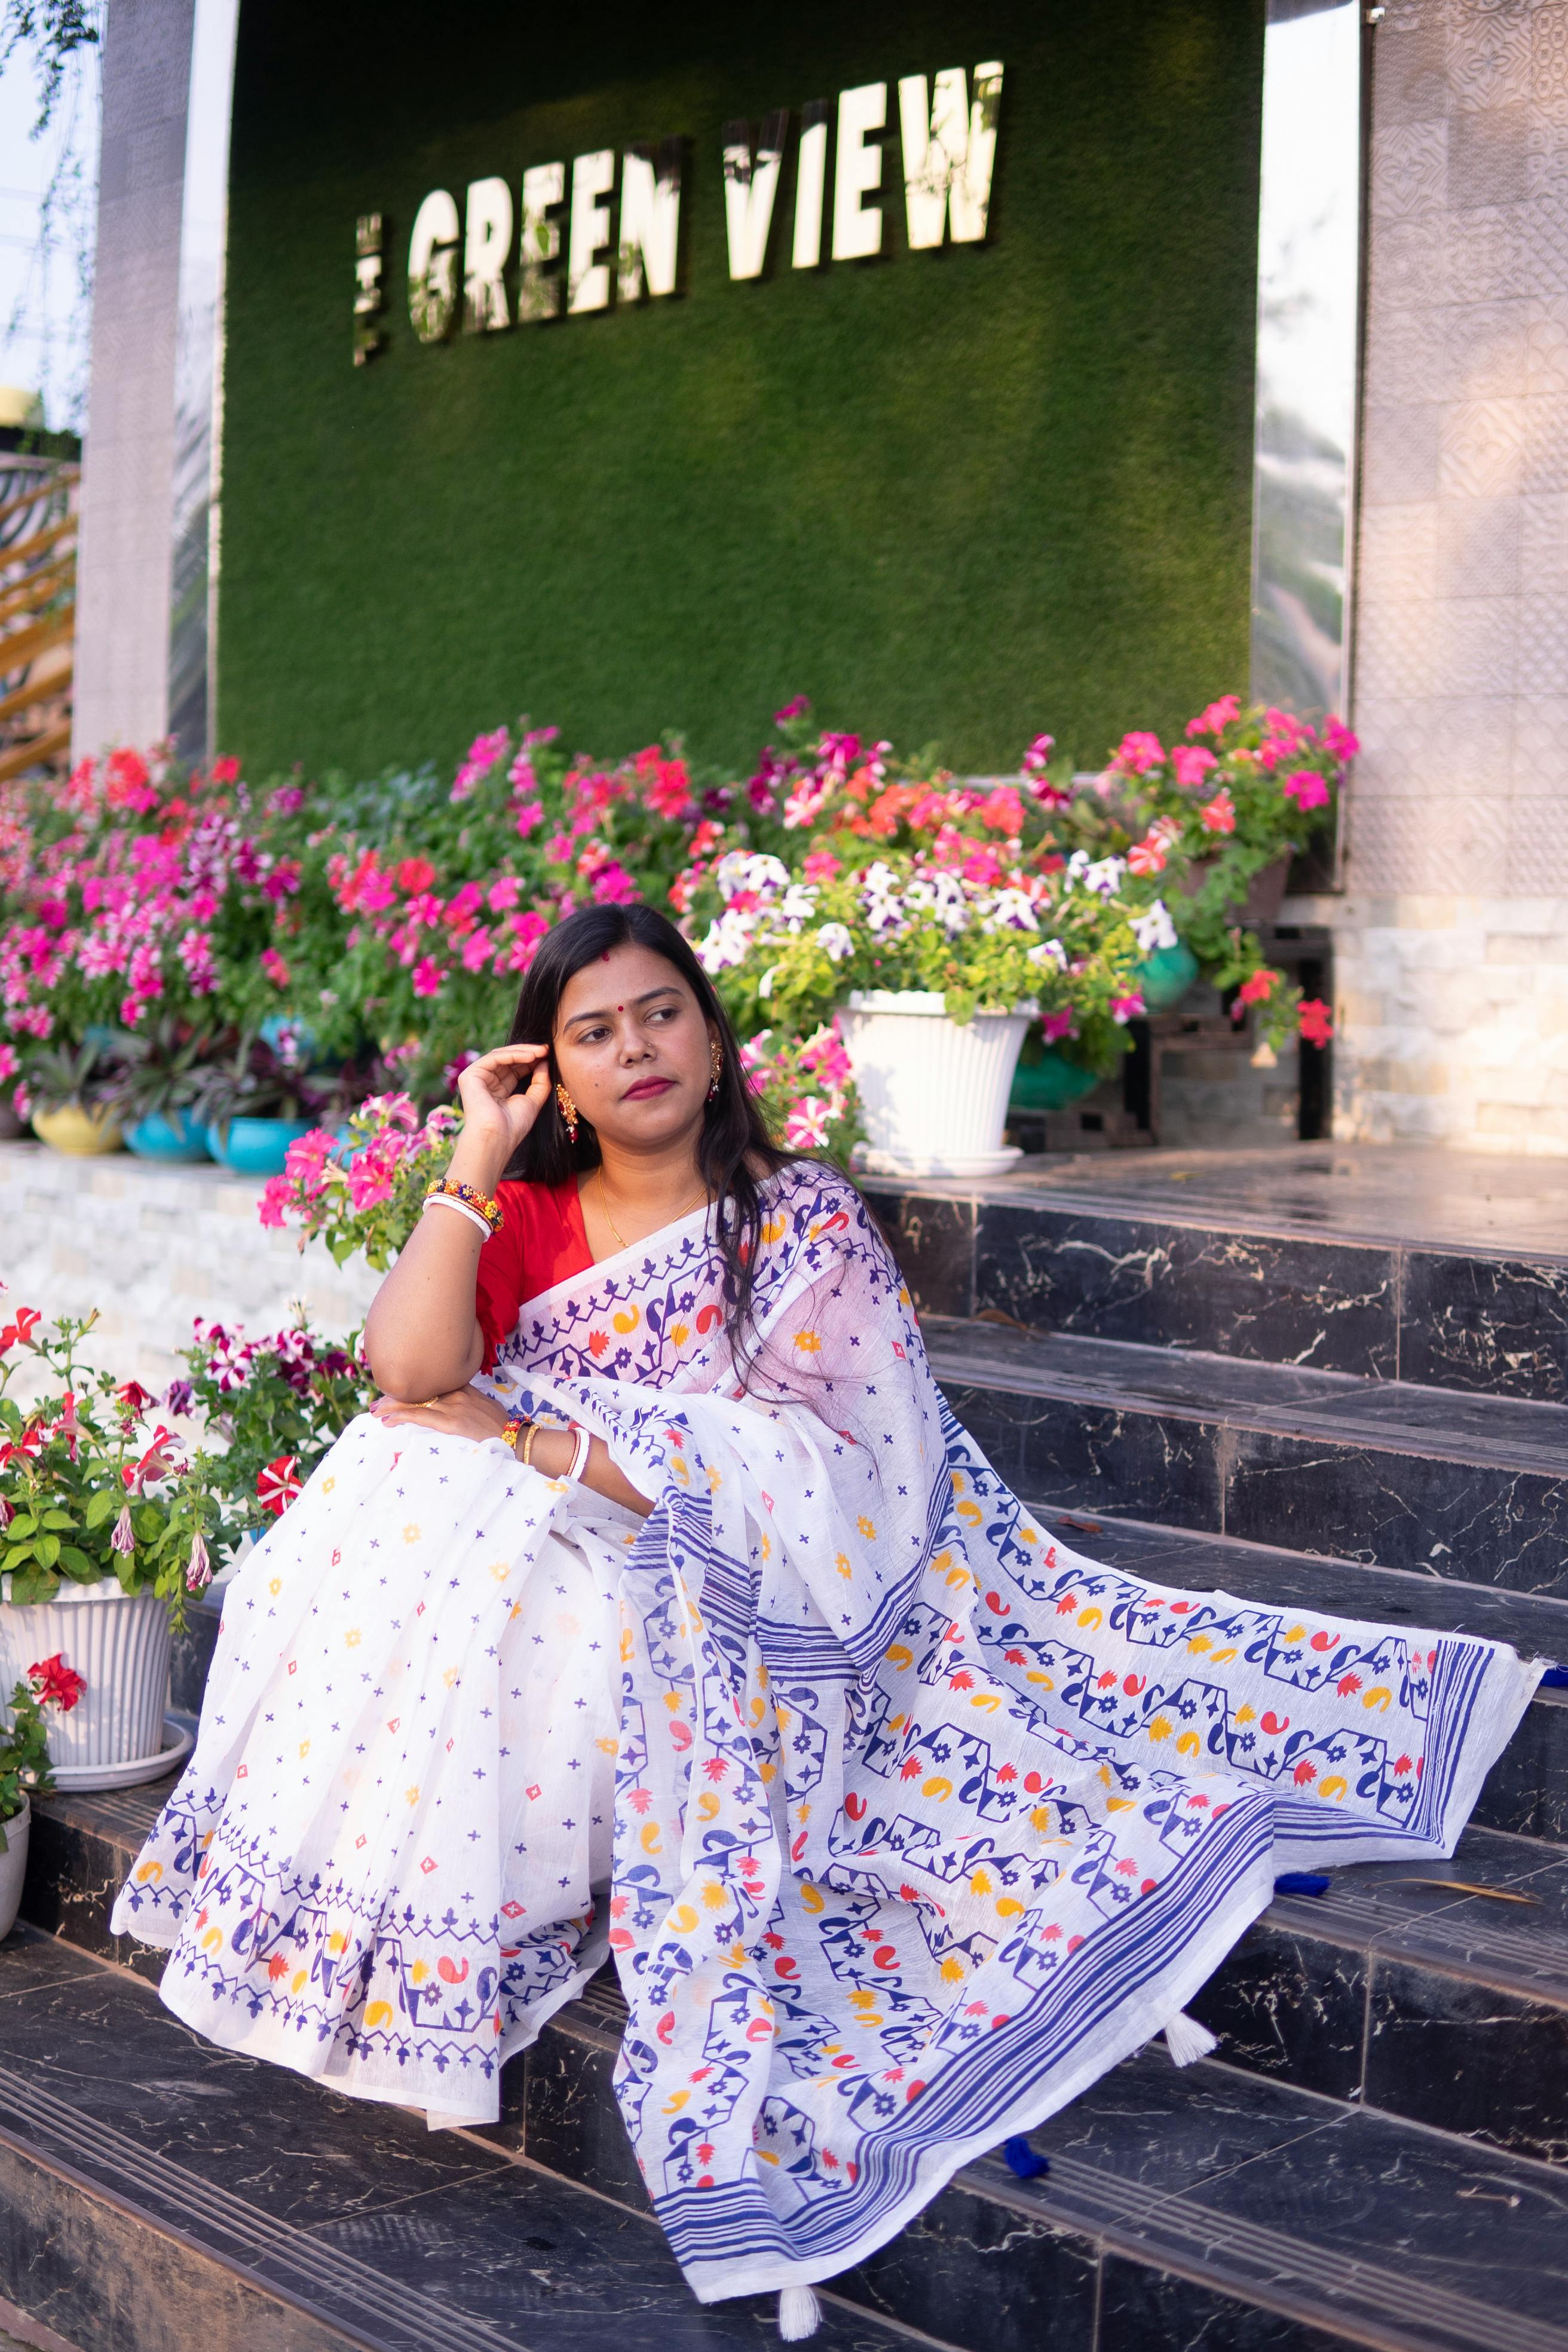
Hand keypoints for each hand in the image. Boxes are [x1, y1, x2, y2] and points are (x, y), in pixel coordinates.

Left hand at [372, 1387, 510, 1443]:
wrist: (517, 1439)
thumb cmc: (504, 1427)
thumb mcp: (487, 1407)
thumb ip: (470, 1401)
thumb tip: (459, 1405)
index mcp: (465, 1388)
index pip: (432, 1382)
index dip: (411, 1386)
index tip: (396, 1390)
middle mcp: (457, 1394)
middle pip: (419, 1389)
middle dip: (396, 1395)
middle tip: (377, 1402)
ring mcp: (454, 1407)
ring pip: (415, 1401)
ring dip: (392, 1406)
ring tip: (375, 1411)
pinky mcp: (452, 1423)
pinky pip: (420, 1416)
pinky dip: (401, 1417)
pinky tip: (388, 1420)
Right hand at [450, 1044, 552, 1178]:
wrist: (497, 1138)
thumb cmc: (512, 1126)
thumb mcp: (533, 1101)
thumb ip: (540, 1082)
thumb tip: (545, 1062)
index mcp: (497, 1091)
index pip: (514, 1069)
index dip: (531, 1061)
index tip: (548, 1055)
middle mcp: (485, 1083)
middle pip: (507, 1060)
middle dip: (528, 1053)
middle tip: (546, 1049)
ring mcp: (476, 1078)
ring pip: (501, 1056)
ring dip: (523, 1052)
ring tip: (542, 1051)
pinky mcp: (470, 1075)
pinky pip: (494, 1058)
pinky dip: (513, 1055)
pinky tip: (531, 1056)